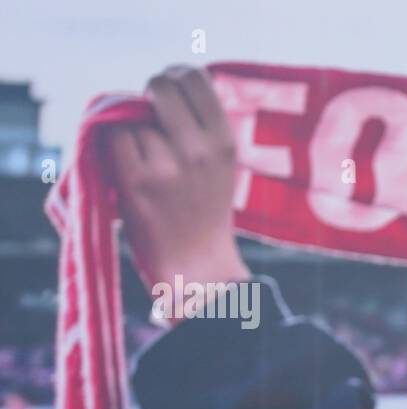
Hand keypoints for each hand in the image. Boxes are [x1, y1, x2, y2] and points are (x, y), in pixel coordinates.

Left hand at [105, 65, 248, 289]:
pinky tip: (124, 164)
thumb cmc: (204, 213)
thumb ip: (200, 126)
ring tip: (141, 155)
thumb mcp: (220, 165)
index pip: (194, 76)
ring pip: (132, 115)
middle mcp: (199, 148)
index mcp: (224, 141)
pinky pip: (112, 136)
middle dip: (146, 94)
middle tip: (145, 116)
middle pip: (159, 86)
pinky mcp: (136, 180)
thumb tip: (163, 84)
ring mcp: (167, 163)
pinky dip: (112, 144)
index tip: (166, 90)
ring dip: (129, 127)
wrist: (197, 267)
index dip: (174, 74)